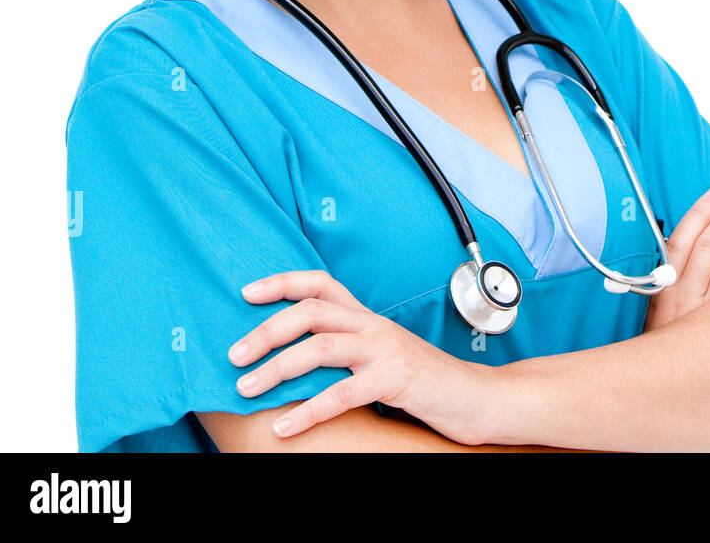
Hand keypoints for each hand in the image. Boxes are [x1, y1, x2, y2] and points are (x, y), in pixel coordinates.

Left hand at [228, 269, 495, 444]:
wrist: (476, 397)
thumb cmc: (423, 382)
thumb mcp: (381, 356)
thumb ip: (347, 351)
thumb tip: (293, 360)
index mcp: (368, 317)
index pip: (322, 284)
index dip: (282, 282)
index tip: (245, 293)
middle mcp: (375, 325)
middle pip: (312, 311)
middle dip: (266, 330)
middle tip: (233, 356)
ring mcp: (387, 349)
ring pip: (321, 346)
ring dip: (276, 367)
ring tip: (245, 391)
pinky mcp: (397, 378)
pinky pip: (344, 393)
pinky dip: (308, 411)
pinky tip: (284, 428)